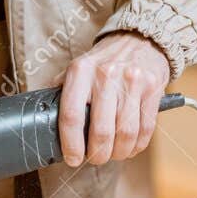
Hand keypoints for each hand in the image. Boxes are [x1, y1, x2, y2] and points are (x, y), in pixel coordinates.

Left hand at [58, 33, 170, 166]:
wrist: (139, 38)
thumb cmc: (103, 61)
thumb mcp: (78, 67)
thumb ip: (61, 91)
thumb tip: (43, 120)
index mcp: (81, 70)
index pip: (71, 115)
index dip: (71, 144)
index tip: (72, 158)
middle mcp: (106, 74)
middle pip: (101, 131)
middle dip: (97, 154)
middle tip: (95, 159)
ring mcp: (132, 81)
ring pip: (125, 133)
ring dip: (118, 153)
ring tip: (113, 154)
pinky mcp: (153, 88)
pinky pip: (145, 129)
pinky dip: (137, 146)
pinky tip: (130, 147)